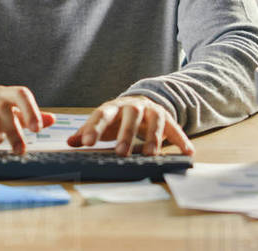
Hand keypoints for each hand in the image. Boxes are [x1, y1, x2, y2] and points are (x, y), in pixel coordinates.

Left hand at [66, 95, 194, 156]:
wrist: (142, 102)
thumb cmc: (118, 118)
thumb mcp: (103, 124)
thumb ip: (86, 132)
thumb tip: (69, 143)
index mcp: (113, 108)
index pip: (101, 115)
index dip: (94, 128)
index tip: (87, 143)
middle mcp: (133, 106)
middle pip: (130, 116)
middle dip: (126, 134)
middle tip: (120, 152)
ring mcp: (151, 111)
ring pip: (153, 121)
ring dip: (153, 137)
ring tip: (150, 154)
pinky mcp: (166, 118)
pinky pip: (175, 128)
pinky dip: (181, 139)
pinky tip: (188, 151)